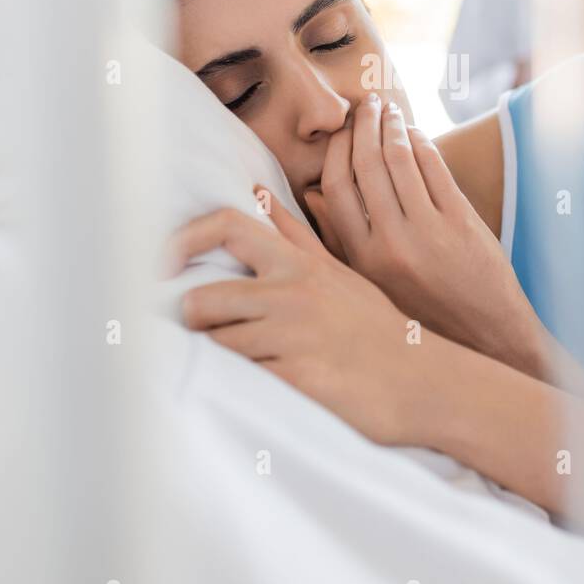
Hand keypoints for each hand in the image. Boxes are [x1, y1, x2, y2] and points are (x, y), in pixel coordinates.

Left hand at [168, 200, 435, 445]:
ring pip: (217, 345)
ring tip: (245, 365)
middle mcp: (292, 293)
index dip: (184, 238)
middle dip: (195, 323)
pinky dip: (240, 388)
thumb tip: (257, 192)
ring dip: (219, 359)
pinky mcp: (297, 379)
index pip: (229, 225)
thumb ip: (293, 235)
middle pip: (204, 298)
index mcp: (299, 263)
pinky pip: (242, 382)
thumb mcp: (338, 272)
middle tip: (207, 337)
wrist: (423, 381)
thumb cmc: (375, 329)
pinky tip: (260, 392)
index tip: (161, 262)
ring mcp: (294, 336)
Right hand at [302, 93, 546, 376]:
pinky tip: (416, 133)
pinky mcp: (460, 221)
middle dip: (362, 127)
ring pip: (400, 159)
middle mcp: (391, 243)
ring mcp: (427, 230)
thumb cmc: (424, 308)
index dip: (336, 151)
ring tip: (388, 110)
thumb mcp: (372, 286)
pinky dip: (422, 142)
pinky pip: (434, 167)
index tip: (340, 131)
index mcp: (362, 259)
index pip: (334, 188)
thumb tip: (314, 198)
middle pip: (365, 166)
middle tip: (364, 106)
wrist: (485, 332)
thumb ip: (342, 244)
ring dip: (392, 126)